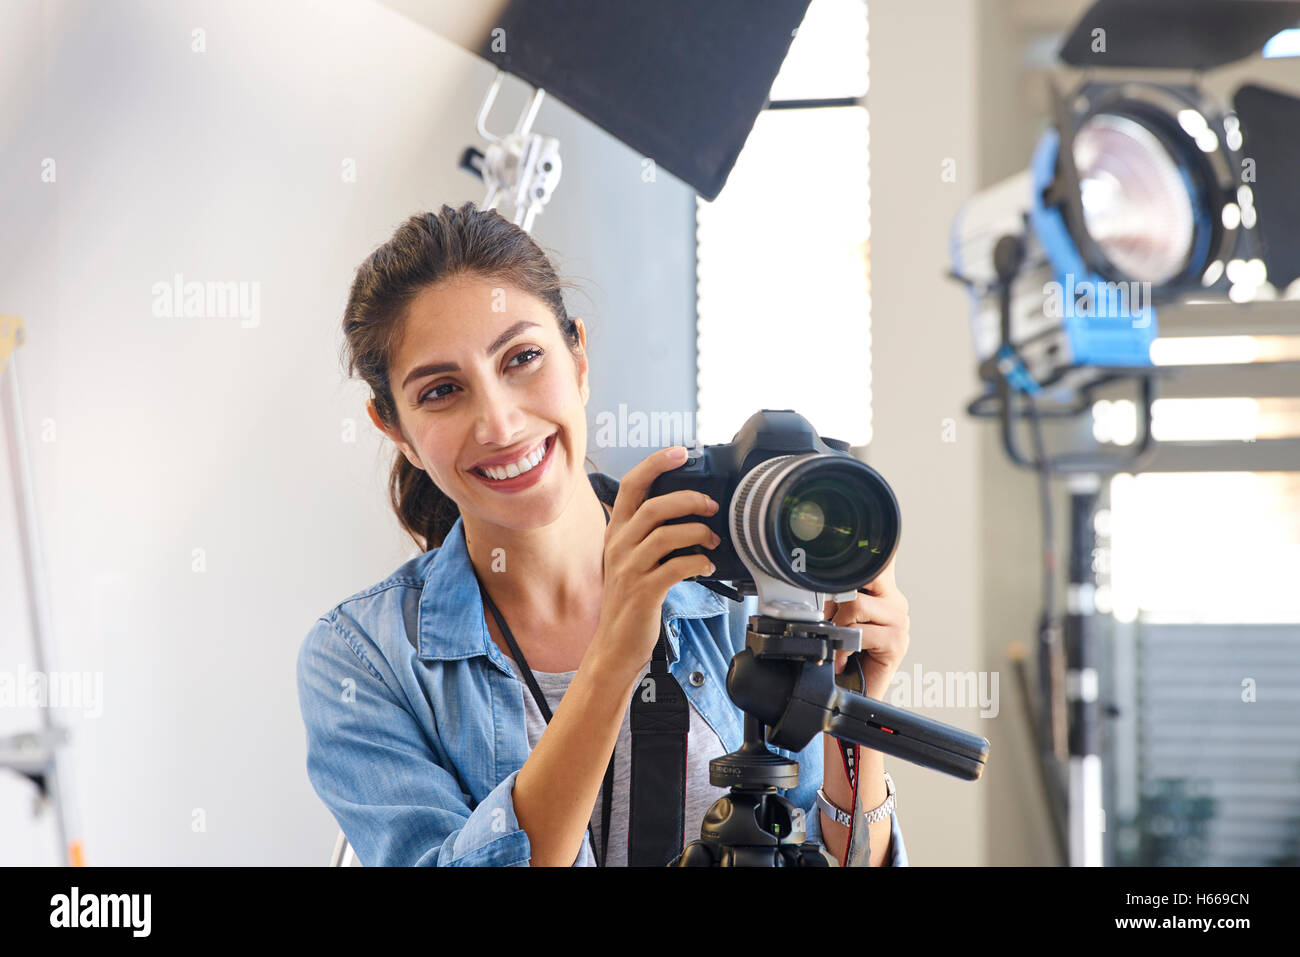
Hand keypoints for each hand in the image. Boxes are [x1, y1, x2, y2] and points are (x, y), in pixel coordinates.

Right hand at [590, 446, 720, 678]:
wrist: (615, 644)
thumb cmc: (629, 599)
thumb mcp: (629, 558)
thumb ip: (647, 534)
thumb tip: (684, 510)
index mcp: (616, 531)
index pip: (631, 484)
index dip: (656, 464)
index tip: (680, 452)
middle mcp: (619, 545)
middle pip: (653, 506)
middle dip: (688, 499)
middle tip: (711, 505)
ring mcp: (629, 569)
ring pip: (666, 535)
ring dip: (698, 533)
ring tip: (713, 540)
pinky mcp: (643, 591)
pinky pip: (676, 567)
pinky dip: (697, 562)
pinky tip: (706, 566)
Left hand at [822, 552, 909, 700]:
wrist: (855, 694)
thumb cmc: (846, 656)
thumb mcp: (837, 618)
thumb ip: (837, 596)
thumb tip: (818, 578)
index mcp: (883, 589)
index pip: (880, 559)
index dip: (869, 547)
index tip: (853, 539)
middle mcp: (894, 600)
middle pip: (863, 575)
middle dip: (837, 597)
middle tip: (830, 619)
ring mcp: (899, 620)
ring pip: (856, 604)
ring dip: (838, 626)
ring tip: (838, 643)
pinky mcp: (897, 641)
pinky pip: (861, 632)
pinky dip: (845, 646)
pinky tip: (844, 657)